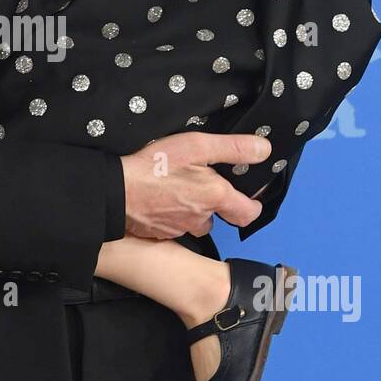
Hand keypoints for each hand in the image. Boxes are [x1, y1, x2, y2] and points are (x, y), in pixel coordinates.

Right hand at [120, 132, 271, 239]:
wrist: (116, 192)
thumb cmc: (156, 166)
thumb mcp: (197, 145)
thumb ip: (233, 148)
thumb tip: (264, 150)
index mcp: (216, 198)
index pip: (249, 213)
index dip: (251, 204)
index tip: (246, 195)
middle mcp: (202, 218)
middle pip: (218, 216)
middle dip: (213, 204)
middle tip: (198, 184)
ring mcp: (180, 230)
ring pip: (194, 222)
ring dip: (191, 210)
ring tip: (175, 189)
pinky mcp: (160, 235)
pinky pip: (173, 226)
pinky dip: (170, 215)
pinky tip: (158, 200)